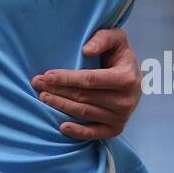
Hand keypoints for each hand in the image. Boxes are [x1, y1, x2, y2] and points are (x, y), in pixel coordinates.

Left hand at [31, 26, 142, 140]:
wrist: (135, 78)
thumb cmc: (120, 56)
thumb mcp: (117, 39)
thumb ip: (103, 38)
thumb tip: (86, 50)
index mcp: (126, 78)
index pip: (90, 80)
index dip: (67, 78)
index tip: (47, 75)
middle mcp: (125, 101)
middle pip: (83, 97)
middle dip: (57, 91)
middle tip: (37, 84)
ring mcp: (121, 117)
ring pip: (84, 113)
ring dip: (60, 106)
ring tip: (42, 97)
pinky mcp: (116, 129)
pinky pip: (95, 134)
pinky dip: (78, 132)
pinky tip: (61, 126)